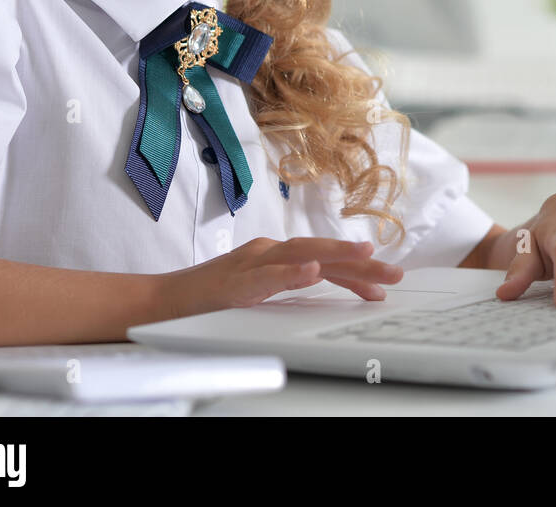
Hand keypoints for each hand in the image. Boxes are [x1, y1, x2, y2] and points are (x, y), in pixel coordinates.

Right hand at [159, 237, 402, 318]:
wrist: (159, 303)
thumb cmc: (207, 300)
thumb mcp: (257, 293)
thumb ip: (286, 287)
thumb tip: (321, 286)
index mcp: (275, 256)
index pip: (324, 260)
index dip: (357, 269)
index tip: (386, 281)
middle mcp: (268, 252)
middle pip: (322, 252)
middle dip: (361, 262)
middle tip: (396, 273)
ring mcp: (251, 263)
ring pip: (301, 253)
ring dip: (336, 254)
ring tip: (367, 255)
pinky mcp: (235, 282)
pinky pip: (267, 275)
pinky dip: (291, 272)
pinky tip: (314, 271)